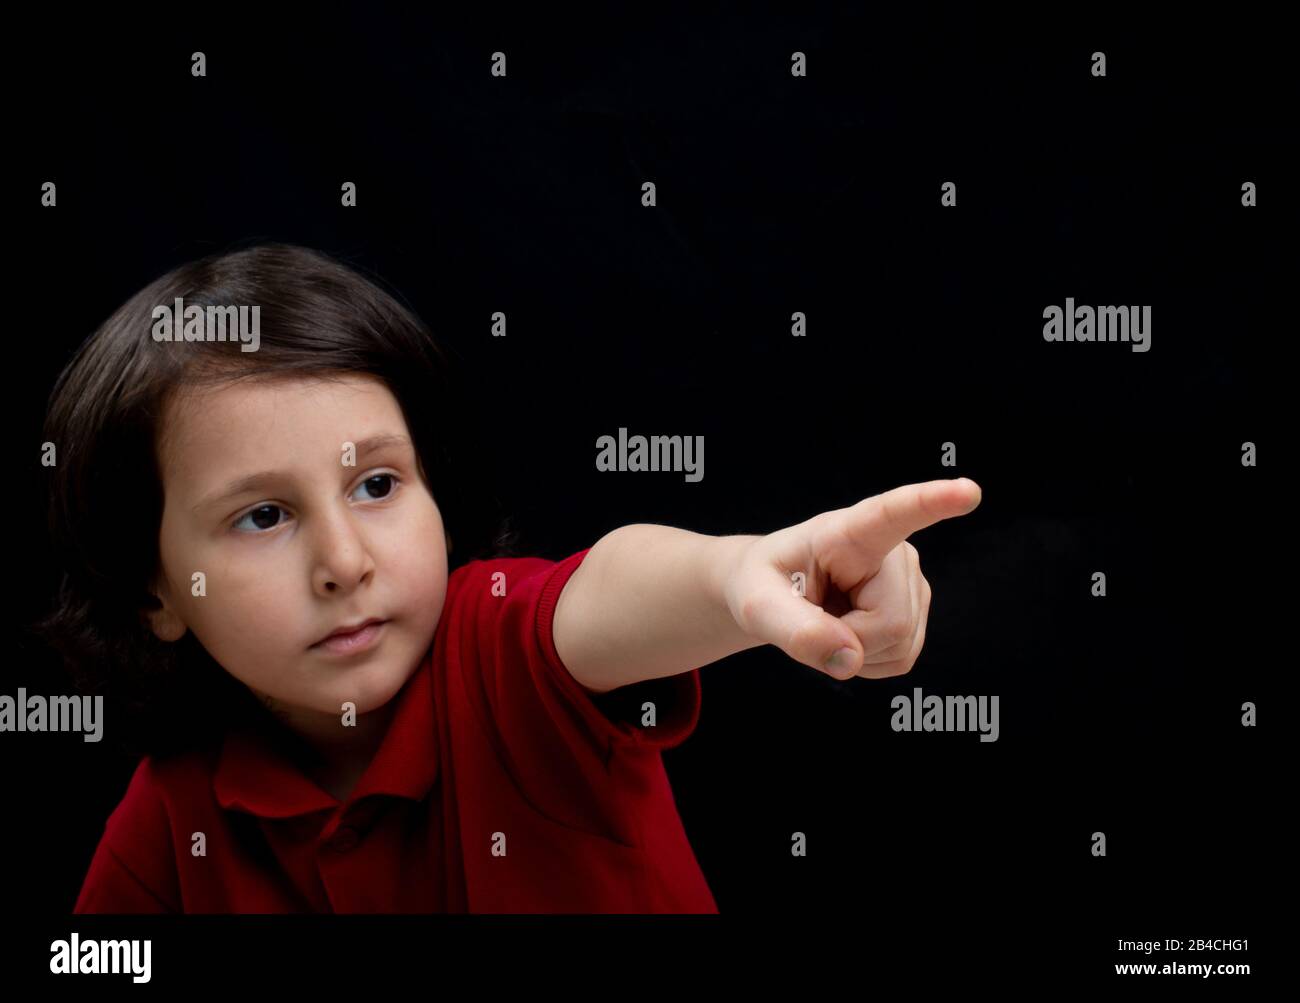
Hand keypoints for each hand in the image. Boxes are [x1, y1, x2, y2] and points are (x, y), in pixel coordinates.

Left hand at [722, 478, 981, 679]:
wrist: (775, 593)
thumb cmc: (764, 585)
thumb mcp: (756, 605)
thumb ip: (793, 630)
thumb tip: (847, 658)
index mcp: (850, 531)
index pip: (895, 515)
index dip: (933, 503)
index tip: (967, 491)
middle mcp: (895, 551)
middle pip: (891, 622)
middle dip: (847, 640)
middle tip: (815, 617)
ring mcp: (912, 583)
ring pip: (899, 644)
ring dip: (854, 652)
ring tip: (830, 619)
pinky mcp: (917, 612)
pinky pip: (900, 659)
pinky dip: (866, 661)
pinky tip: (847, 634)